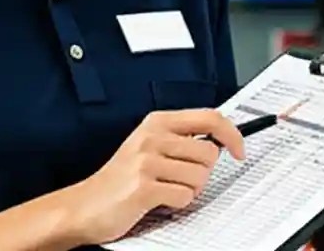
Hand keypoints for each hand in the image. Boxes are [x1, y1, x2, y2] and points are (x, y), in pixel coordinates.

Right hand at [68, 109, 245, 245]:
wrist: (85, 205)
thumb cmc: (120, 179)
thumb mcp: (148, 146)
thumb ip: (180, 138)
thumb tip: (220, 139)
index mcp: (156, 122)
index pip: (209, 117)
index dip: (232, 134)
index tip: (239, 150)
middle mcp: (152, 137)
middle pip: (209, 153)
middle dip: (202, 173)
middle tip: (180, 179)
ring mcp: (146, 161)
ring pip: (200, 177)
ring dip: (189, 190)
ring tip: (165, 190)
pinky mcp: (143, 187)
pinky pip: (184, 197)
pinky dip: (177, 204)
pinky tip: (158, 201)